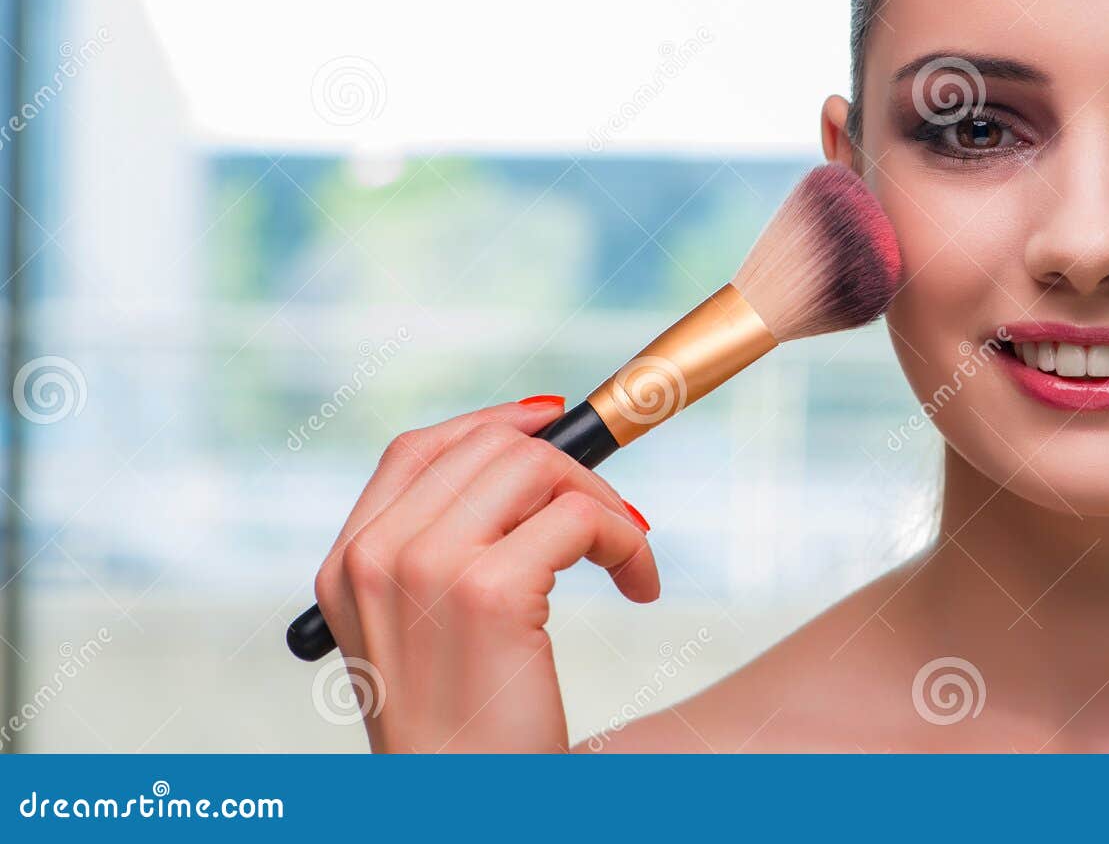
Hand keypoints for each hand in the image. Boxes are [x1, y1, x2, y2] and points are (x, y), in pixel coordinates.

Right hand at [312, 398, 657, 751]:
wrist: (465, 809)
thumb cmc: (466, 734)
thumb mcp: (424, 634)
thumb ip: (444, 553)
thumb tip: (526, 460)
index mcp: (348, 566)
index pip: (417, 451)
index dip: (492, 423)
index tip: (551, 423)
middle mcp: (375, 559)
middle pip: (489, 448)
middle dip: (570, 471)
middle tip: (610, 523)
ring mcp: (427, 569)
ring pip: (539, 468)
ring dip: (606, 505)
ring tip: (628, 557)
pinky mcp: (490, 593)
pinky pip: (582, 518)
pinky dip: (629, 543)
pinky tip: (641, 586)